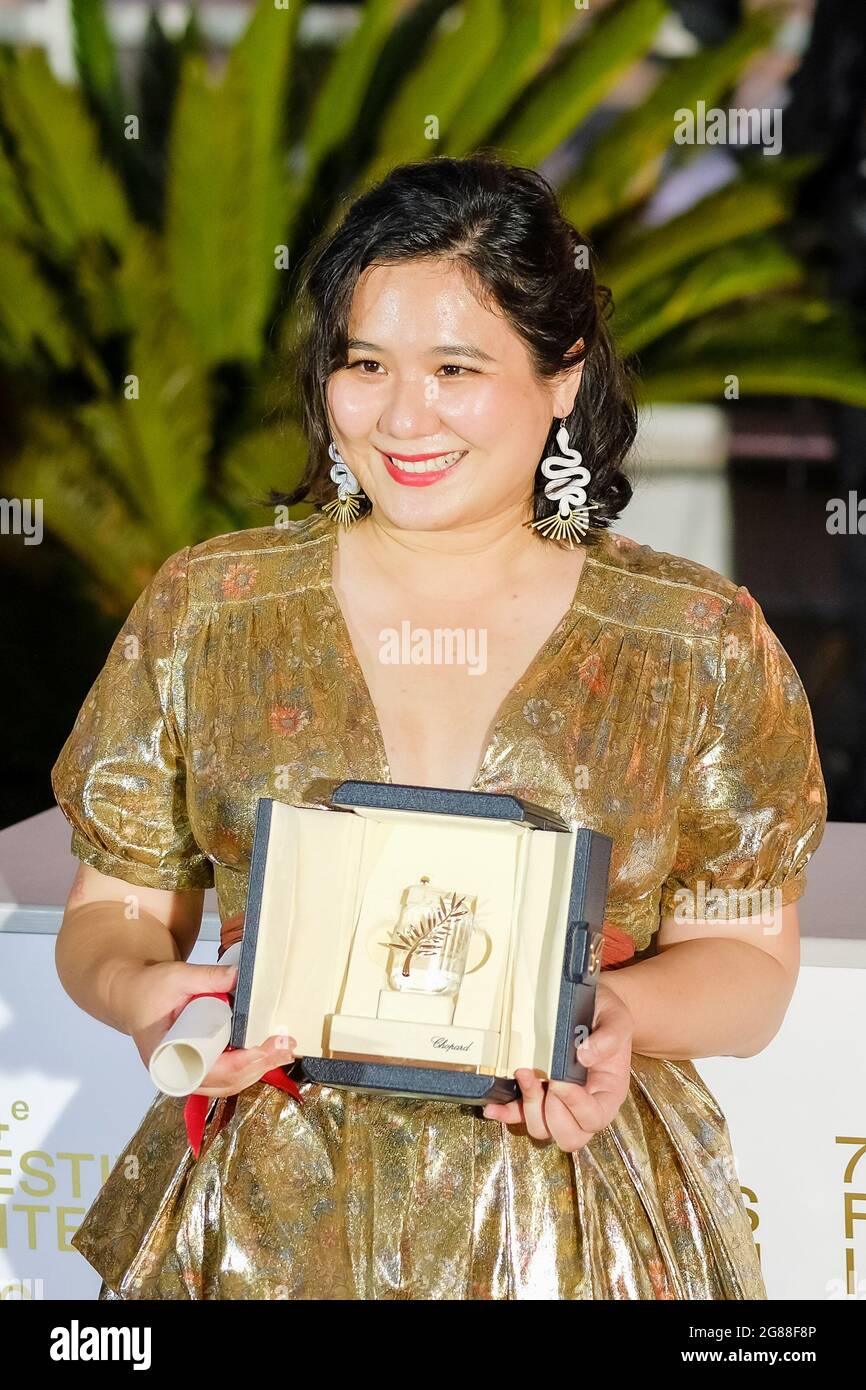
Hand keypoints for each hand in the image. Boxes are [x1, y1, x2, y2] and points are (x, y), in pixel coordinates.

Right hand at [113, 954, 296, 1098]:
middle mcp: (177, 1073)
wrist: (131, 995)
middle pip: (226, 1082)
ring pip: (229, 1083)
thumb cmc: (148, 989)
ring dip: (259, 1068)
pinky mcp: (199, 1065)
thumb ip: (206, 976)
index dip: (243, 1063)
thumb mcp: (175, 977)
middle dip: (260, 1065)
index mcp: (166, 1059)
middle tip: (286, 1046)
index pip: (210, 1072)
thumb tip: (239, 976)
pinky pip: (227, 1075)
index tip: (268, 1047)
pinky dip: (250, 1066)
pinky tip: (269, 1052)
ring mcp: (188, 1072)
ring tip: (284, 1049)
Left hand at [481, 981, 633, 1152]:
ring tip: (523, 1073)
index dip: (576, 1106)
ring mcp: (557, 1103)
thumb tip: (583, 1056)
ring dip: (529, 1106)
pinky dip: (505, 1113)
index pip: (595, 1118)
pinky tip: (492, 1107)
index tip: (559, 1080)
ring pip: (541, 1129)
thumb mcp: (617, 1019)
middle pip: (569, 1136)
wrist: (590, 1005)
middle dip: (551, 1113)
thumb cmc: (606, 1015)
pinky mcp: (536, 1094)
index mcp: (608, 1093)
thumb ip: (608, 1038)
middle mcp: (584, 1105)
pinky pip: (519, 1114)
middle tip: (544, 1079)